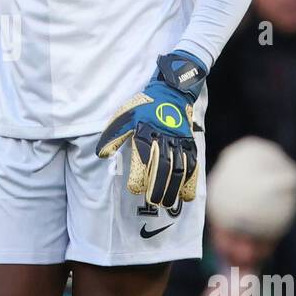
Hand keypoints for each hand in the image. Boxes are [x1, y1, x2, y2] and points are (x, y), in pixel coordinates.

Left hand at [97, 51, 207, 209]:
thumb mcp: (124, 117)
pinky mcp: (190, 144)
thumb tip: (102, 155)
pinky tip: (187, 196)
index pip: (143, 156)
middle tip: (153, 201)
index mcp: (145, 131)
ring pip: (179, 167)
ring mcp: (179, 141)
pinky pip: (193, 164)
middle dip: (158, 186)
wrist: (171, 91)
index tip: (134, 189)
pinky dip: (191, 181)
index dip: (139, 174)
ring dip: (174, 187)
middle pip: (163, 165)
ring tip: (167, 203)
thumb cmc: (143, 107)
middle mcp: (164, 137)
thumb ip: (113, 136)